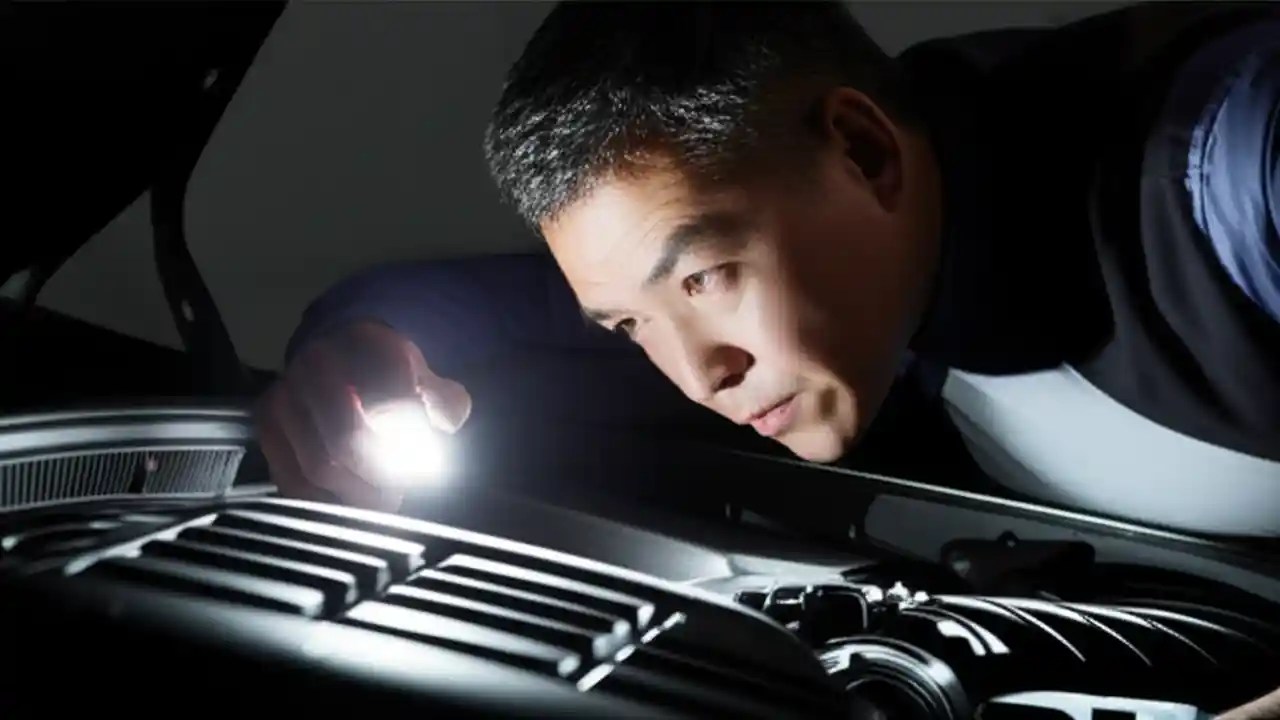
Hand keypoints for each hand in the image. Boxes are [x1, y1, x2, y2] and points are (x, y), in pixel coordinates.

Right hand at [255, 321, 470, 511]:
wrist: (343, 361)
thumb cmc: (393, 379)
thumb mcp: (430, 382)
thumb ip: (444, 405)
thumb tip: (439, 429)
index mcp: (369, 341)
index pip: (390, 399)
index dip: (410, 442)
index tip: (426, 464)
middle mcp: (319, 362)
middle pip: (347, 439)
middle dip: (380, 476)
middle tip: (400, 491)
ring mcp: (287, 392)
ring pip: (320, 464)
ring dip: (357, 494)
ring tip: (381, 498)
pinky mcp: (268, 424)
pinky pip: (292, 479)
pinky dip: (324, 500)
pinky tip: (349, 498)